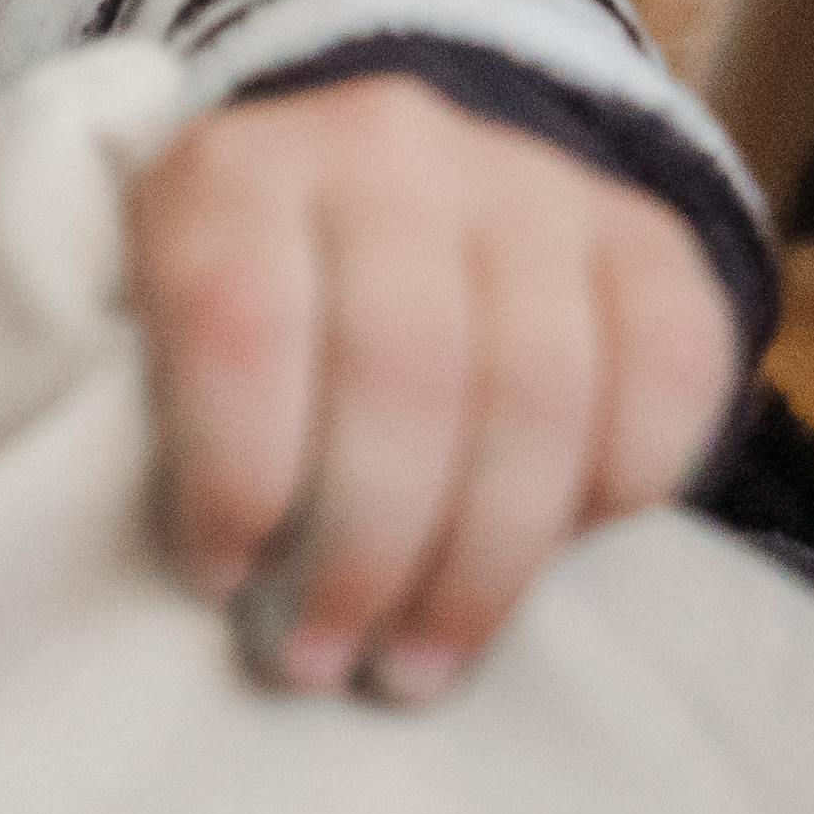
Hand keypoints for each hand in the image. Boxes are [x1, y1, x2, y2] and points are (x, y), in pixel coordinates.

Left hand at [125, 74, 738, 705]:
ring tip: (420, 662)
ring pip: (538, 390)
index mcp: (234, 169)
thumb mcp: (144, 317)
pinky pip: (670, 371)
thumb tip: (211, 577)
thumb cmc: (235, 305)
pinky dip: (620, 488)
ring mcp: (530, 183)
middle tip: (325, 662)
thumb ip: (150, 409)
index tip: (220, 579)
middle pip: (401, 371)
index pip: (239, 320)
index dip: (233, 471)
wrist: (370, 190)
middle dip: (365, 551)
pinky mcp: (646, 233)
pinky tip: (556, 558)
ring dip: (483, 563)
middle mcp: (389, 151)